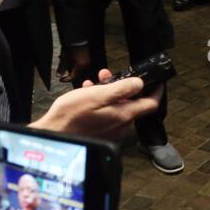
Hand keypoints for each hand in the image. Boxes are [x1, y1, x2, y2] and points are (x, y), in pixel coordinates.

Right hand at [30, 69, 161, 138]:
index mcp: (124, 116)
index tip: (156, 81)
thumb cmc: (72, 115)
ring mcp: (111, 131)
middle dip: (122, 86)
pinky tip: (87, 93)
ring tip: (94, 82)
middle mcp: (121, 126)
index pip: (150, 104)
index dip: (155, 91)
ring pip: (117, 107)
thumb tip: (139, 83)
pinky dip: (100, 102)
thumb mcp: (98, 95)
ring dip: (108, 92)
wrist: (53, 135)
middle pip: (131, 103)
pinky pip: (106, 115)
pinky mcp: (100, 134)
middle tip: (108, 75)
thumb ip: (121, 89)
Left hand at [56, 44, 91, 83]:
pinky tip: (69, 58)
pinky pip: (80, 64)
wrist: (77, 37)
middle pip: (76, 73)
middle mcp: (86, 65)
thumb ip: (61, 68)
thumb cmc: (70, 47)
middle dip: (68, 71)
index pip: (73, 77)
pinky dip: (74, 63)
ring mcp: (87, 61)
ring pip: (77, 68)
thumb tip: (58, 76)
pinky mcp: (87, 58)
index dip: (66, 79)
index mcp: (81, 66)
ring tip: (64, 60)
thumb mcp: (64, 58)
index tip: (60, 79)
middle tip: (62, 67)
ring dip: (70, 66)